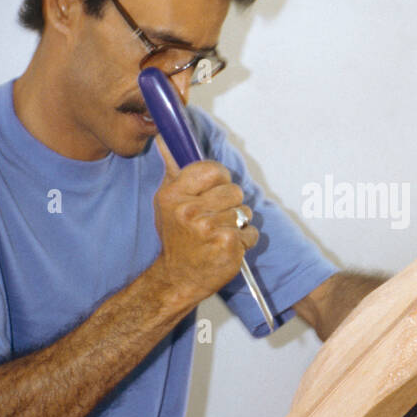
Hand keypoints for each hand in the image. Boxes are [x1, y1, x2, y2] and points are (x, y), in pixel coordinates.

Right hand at [150, 137, 257, 307]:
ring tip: (218, 234)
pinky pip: (250, 232)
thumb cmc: (177, 239)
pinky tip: (226, 247)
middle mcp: (189, 210)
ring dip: (237, 224)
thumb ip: (174, 170)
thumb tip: (165, 137)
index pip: (213, 169)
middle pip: (234, 190)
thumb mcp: (167, 201)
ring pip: (244, 212)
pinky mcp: (227, 244)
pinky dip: (244, 241)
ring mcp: (209, 228)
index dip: (219, 180)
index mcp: (174, 194)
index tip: (213, 193)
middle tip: (213, 220)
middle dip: (230, 204)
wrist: (177, 278)